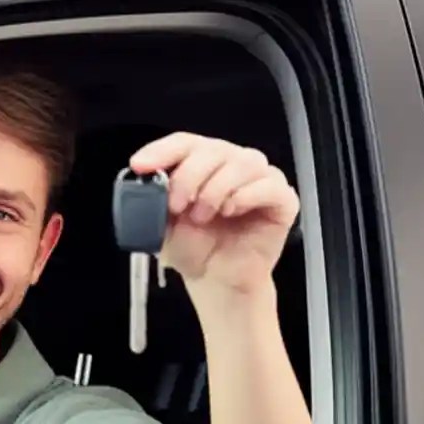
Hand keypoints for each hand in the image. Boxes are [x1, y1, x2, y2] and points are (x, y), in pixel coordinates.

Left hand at [129, 132, 298, 294]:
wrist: (215, 281)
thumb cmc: (193, 249)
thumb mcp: (161, 223)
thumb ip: (152, 199)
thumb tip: (142, 178)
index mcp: (202, 165)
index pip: (185, 143)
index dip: (162, 151)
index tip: (140, 165)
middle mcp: (233, 165)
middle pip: (214, 148)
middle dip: (189, 176)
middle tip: (177, 205)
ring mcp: (260, 180)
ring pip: (244, 162)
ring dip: (217, 188)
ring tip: (203, 216)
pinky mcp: (282, 201)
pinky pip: (270, 184)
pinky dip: (247, 195)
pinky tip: (231, 210)